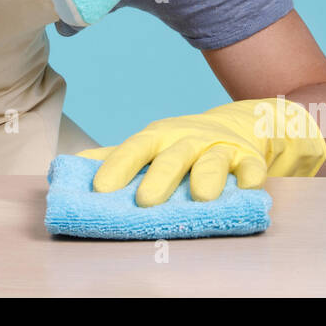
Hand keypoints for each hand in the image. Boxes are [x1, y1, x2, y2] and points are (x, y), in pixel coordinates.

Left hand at [75, 97, 325, 205]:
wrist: (240, 124)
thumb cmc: (185, 143)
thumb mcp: (152, 145)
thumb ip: (117, 157)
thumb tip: (72, 166)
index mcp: (160, 138)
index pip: (135, 149)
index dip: (118, 166)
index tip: (100, 188)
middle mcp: (188, 140)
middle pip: (173, 156)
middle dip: (160, 177)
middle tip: (145, 200)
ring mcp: (220, 148)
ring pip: (214, 161)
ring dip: (208, 176)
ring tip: (201, 197)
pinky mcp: (250, 160)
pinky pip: (253, 168)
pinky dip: (252, 178)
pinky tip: (249, 189)